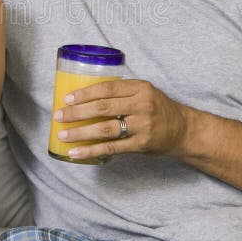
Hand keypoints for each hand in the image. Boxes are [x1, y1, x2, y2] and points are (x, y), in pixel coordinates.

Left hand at [54, 79, 188, 160]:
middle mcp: (142, 105)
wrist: (183, 129)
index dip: (85, 93)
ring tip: (63, 135)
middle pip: (103, 108)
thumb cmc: (157, 108)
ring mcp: (142, 126)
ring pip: (105, 129)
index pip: (107, 89)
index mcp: (140, 88)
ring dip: (80, 132)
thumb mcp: (144, 92)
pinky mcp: (141, 144)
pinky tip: (76, 153)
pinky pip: (111, 148)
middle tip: (58, 116)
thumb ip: (121, 93)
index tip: (67, 98)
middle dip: (77, 112)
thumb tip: (86, 96)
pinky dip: (91, 150)